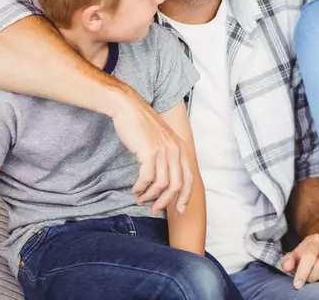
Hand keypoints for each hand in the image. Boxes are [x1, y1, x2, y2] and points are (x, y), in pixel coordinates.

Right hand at [112, 93, 193, 214]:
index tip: (180, 210)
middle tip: (154, 209)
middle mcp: (176, 150)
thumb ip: (168, 156)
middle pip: (177, 185)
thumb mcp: (162, 140)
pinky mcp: (149, 152)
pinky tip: (135, 190)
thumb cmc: (143, 126)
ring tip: (140, 199)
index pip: (189, 178)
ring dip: (150, 196)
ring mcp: (164, 151)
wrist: (129, 108)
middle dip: (166, 201)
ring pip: (161, 184)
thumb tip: (166, 181)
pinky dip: (141, 188)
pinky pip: (147, 179)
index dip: (186, 197)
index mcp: (182, 148)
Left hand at [280, 233, 318, 288]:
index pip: (309, 256)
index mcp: (314, 240)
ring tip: (318, 279)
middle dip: (313, 277)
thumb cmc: (302, 258)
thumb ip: (287, 261)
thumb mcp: (292, 258)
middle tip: (309, 281)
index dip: (303, 272)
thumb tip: (288, 266)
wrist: (316, 254)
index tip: (298, 284)